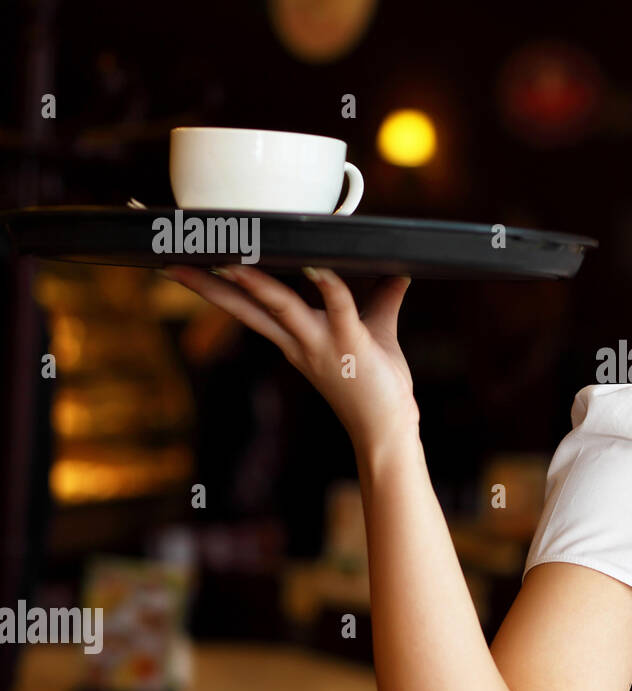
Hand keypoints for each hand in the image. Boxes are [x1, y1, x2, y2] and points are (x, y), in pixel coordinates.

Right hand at [163, 263, 418, 447]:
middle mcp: (300, 341)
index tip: (183, 266)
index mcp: (295, 338)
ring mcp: (321, 344)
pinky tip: (318, 267)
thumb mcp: (375, 331)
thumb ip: (383, 298)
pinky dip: (329, 286)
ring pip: (282, 307)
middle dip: (208, 287)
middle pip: (246, 309)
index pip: (247, 308)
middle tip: (173, 263)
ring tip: (231, 261)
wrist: (388, 429)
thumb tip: (399, 271)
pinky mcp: (351, 344)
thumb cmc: (379, 385)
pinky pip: (339, 309)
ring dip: (257, 284)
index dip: (215, 288)